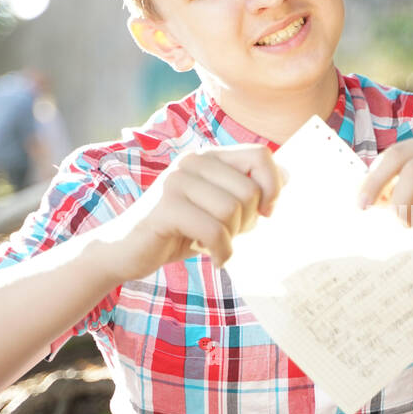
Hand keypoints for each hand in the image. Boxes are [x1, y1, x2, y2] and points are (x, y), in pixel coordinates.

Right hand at [95, 144, 286, 280]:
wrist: (123, 250)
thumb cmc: (177, 231)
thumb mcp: (215, 209)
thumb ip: (245, 192)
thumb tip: (289, 176)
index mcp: (207, 157)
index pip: (260, 154)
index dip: (273, 186)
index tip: (267, 213)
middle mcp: (192, 162)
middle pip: (249, 190)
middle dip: (248, 222)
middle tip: (229, 236)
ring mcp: (176, 182)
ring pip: (232, 211)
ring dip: (232, 239)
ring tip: (217, 246)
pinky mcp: (166, 207)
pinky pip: (213, 230)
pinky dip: (222, 251)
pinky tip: (214, 258)